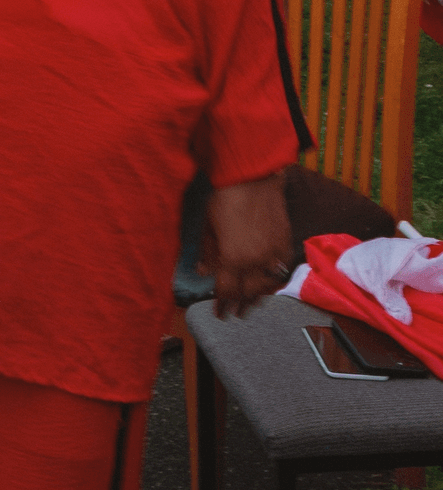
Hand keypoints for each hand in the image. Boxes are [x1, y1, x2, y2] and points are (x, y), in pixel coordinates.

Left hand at [200, 172, 292, 318]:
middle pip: (248, 293)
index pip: (227, 291)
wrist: (253, 177)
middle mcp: (254, 261)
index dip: (222, 304)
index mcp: (232, 258)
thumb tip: (203, 272)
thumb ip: (207, 252)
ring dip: (258, 296)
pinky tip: (270, 283)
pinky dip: (275, 280)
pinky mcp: (286, 244)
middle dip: (240, 305)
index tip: (220, 313)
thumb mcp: (208, 225)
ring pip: (267, 286)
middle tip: (235, 313)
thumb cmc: (225, 197)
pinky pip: (283, 271)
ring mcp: (273, 254)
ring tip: (252, 303)